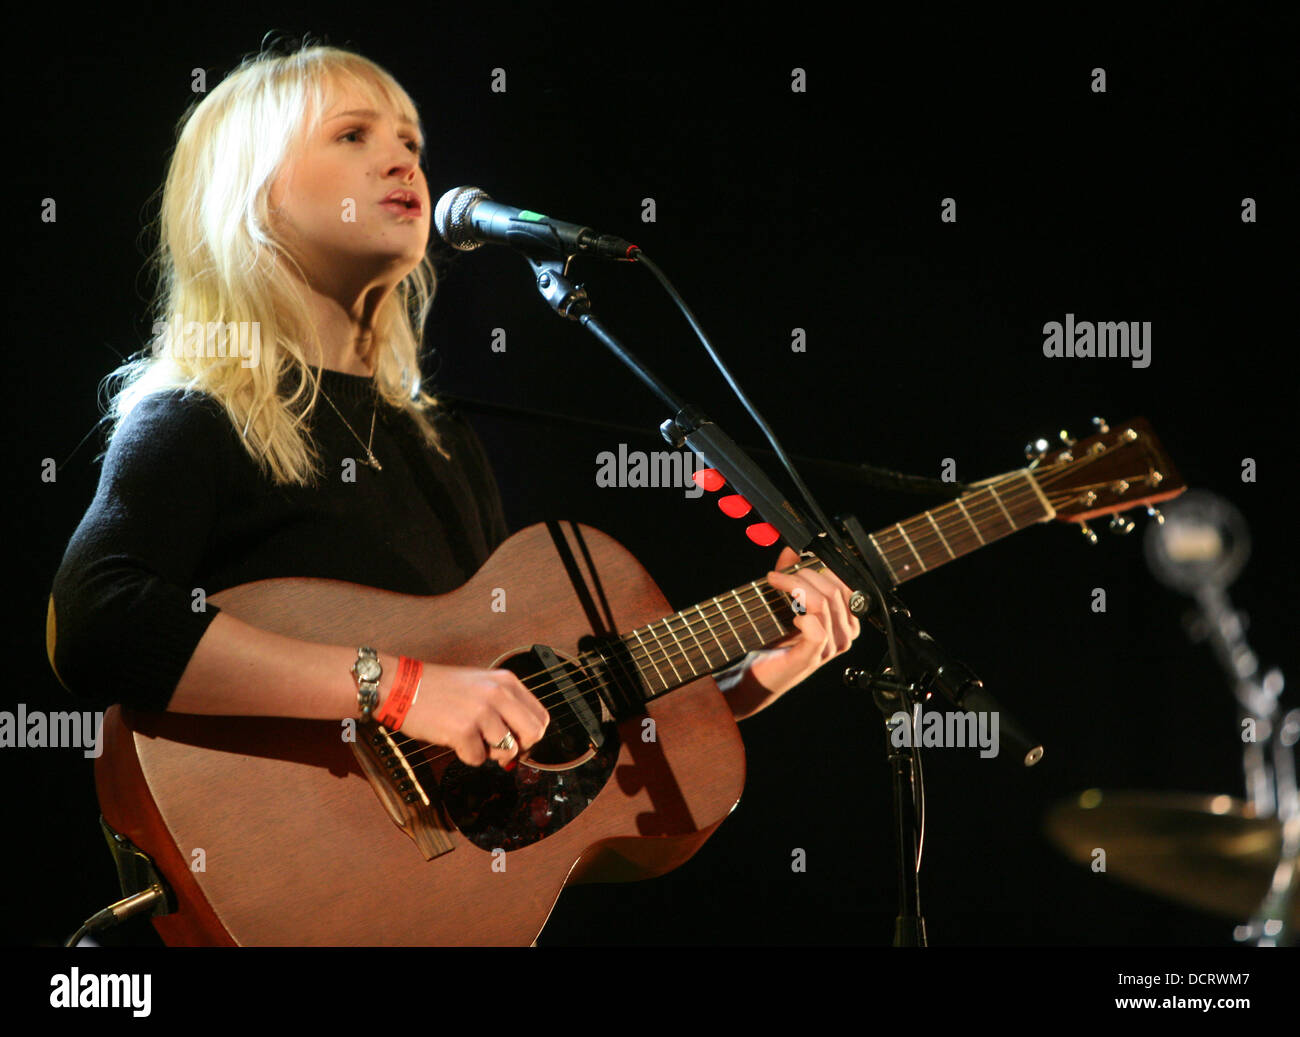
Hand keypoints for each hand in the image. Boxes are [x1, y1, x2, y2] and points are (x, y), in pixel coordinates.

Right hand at [399, 663, 549, 766]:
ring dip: (489, 752)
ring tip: (470, 738)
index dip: (531, 736)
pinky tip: (454, 740)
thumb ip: (504, 707)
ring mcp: (481, 712)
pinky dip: (467, 756)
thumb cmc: (438, 688)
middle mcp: (498, 694)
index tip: (517, 741)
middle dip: (519, 749)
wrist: (401, 686)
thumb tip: (521, 745)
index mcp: (506, 682)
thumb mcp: (480, 685)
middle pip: (533, 735)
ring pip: (507, 750)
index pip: (541, 716)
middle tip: (499, 750)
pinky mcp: (463, 730)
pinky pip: (478, 759)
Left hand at [750, 546, 861, 697]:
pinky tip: (791, 617)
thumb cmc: (777, 641)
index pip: (845, 583)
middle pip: (833, 591)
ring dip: (795, 587)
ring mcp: (830, 648)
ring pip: (823, 604)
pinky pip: (817, 629)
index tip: (797, 563)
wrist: (760, 676)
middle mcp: (845, 635)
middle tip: (779, 575)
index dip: (821, 567)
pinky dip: (802, 616)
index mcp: (847, 620)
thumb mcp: (787, 601)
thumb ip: (793, 574)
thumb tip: (793, 549)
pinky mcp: (811, 657)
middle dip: (803, 575)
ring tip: (775, 584)